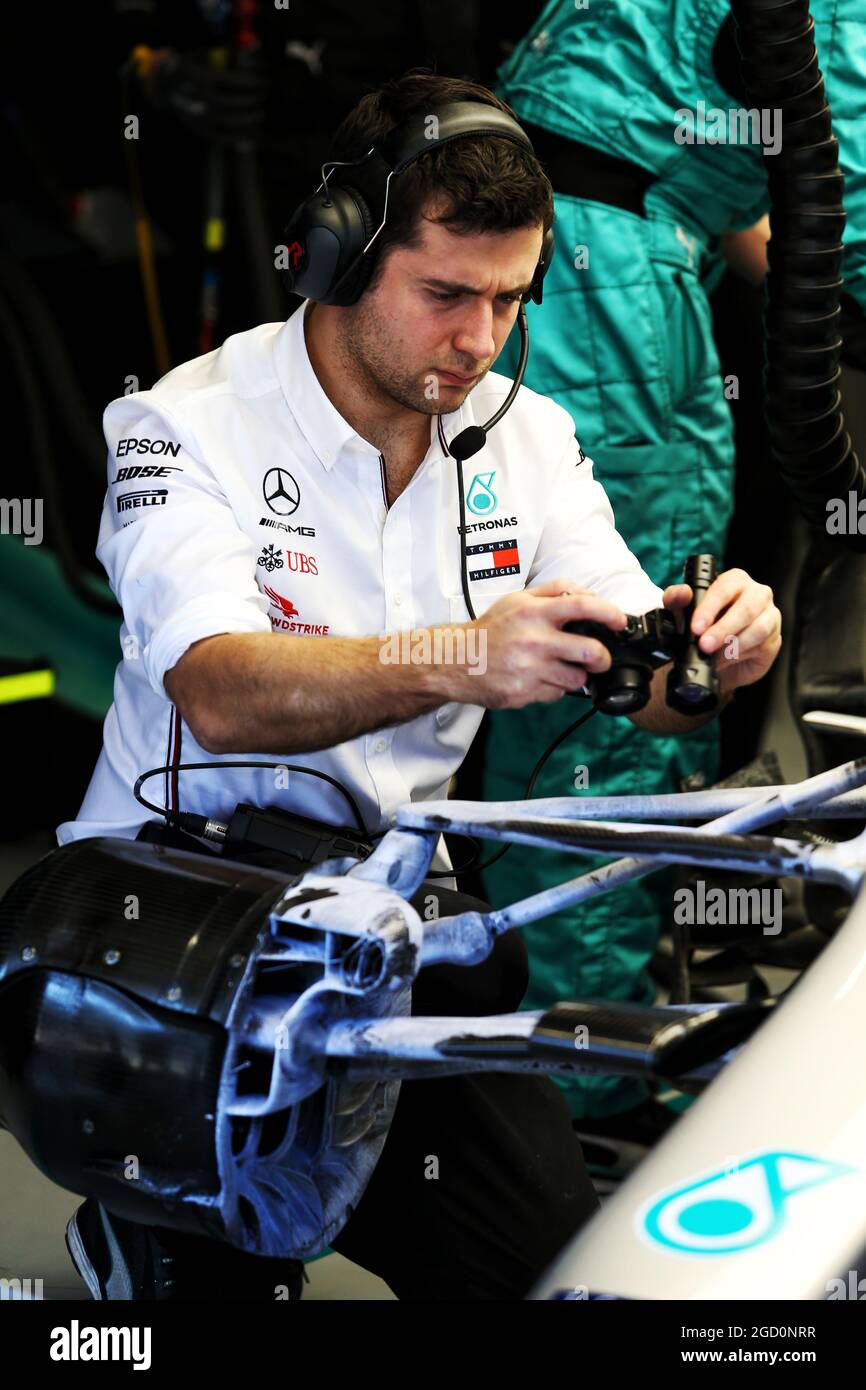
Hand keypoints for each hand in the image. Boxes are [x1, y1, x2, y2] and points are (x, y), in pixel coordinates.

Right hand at [145, 48, 270, 144]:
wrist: (167, 86)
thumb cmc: (192, 67)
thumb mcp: (202, 54)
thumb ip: (224, 55)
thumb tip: (253, 54)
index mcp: (199, 78)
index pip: (231, 81)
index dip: (250, 82)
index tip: (263, 81)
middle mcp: (198, 100)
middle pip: (232, 103)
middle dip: (251, 100)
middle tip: (264, 96)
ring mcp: (198, 118)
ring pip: (229, 122)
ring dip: (249, 119)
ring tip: (261, 113)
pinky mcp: (200, 132)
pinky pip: (224, 138)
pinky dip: (240, 138)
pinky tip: (254, 134)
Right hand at [464, 579, 626, 708]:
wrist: (458, 660)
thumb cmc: (491, 630)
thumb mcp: (518, 600)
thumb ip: (554, 591)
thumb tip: (589, 594)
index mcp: (533, 613)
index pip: (582, 607)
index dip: (609, 613)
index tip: (620, 620)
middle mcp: (533, 641)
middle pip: (590, 651)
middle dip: (603, 658)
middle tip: (600, 658)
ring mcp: (529, 670)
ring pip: (576, 679)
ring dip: (577, 675)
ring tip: (563, 668)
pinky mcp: (523, 693)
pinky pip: (556, 695)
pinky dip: (555, 689)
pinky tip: (541, 679)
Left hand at [662, 568, 781, 695]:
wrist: (713, 656)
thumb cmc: (702, 627)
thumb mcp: (682, 613)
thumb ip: (676, 600)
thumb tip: (681, 592)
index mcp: (734, 581)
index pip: (724, 589)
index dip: (709, 609)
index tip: (696, 627)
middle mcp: (756, 594)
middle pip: (746, 609)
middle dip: (723, 630)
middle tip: (705, 645)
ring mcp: (770, 616)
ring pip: (758, 629)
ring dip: (733, 645)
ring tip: (714, 657)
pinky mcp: (775, 639)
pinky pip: (762, 646)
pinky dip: (740, 655)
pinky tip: (725, 660)